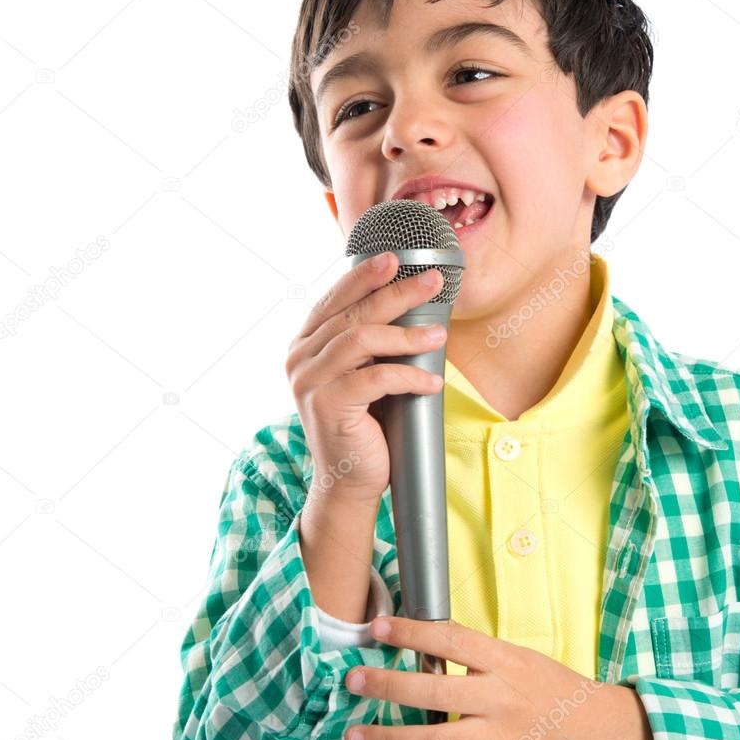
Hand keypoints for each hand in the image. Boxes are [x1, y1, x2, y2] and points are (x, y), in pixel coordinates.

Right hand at [285, 253, 446, 507]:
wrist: (350, 481)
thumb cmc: (364, 425)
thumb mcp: (365, 374)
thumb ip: (370, 342)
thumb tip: (412, 302)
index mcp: (306, 345)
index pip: (334, 299)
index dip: (364, 276)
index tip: (395, 258)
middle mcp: (300, 358)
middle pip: (353, 313)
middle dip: (396, 293)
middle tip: (432, 282)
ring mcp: (309, 381)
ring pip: (361, 339)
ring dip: (407, 335)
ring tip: (440, 336)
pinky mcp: (327, 405)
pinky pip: (374, 378)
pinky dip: (408, 376)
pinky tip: (432, 381)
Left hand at [342, 616, 616, 739]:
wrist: (597, 730)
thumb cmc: (553, 688)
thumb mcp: (519, 658)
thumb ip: (477, 657)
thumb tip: (426, 647)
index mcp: (504, 661)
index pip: (451, 641)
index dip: (413, 633)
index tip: (379, 628)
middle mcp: (499, 697)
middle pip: (434, 691)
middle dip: (387, 685)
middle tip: (353, 681)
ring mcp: (498, 737)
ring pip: (434, 739)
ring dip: (388, 738)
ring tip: (355, 734)